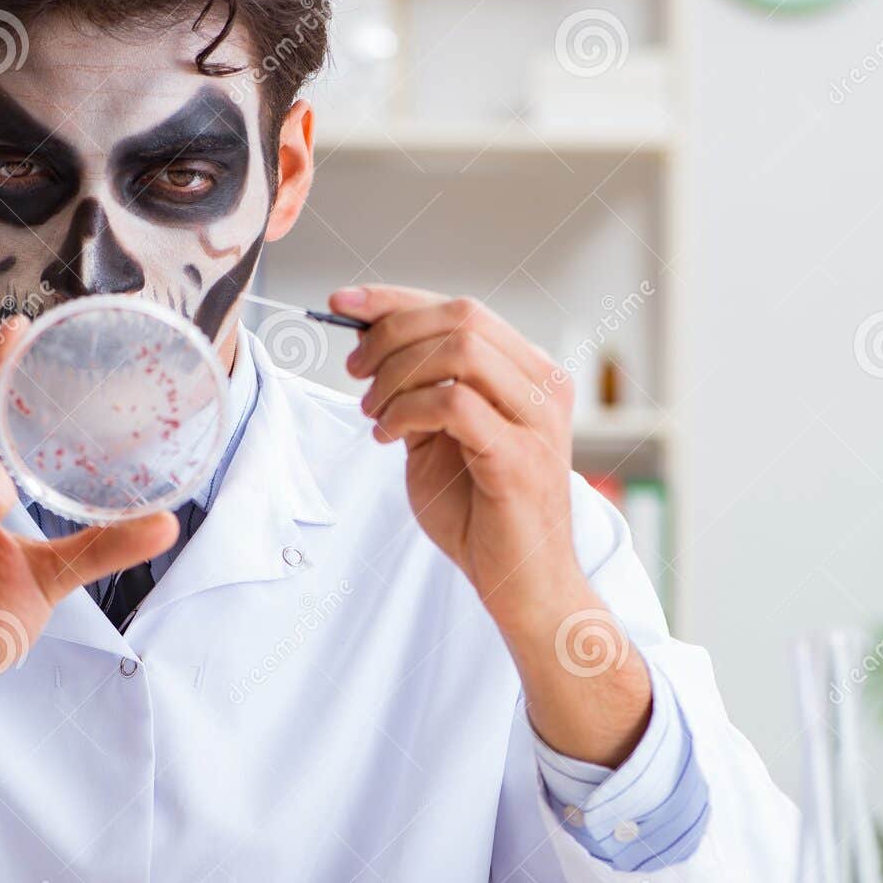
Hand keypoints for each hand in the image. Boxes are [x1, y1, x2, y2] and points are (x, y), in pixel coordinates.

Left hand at [334, 284, 649, 765]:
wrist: (520, 583)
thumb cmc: (479, 513)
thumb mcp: (438, 437)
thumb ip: (417, 390)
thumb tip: (369, 344)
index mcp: (527, 372)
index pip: (460, 309)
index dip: (395, 299)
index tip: (341, 304)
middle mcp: (542, 385)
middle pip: (460, 317)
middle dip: (390, 334)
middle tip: (354, 372)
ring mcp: (537, 419)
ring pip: (459, 351)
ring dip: (397, 374)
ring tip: (373, 413)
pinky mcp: (518, 457)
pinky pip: (454, 403)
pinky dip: (408, 411)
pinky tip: (389, 436)